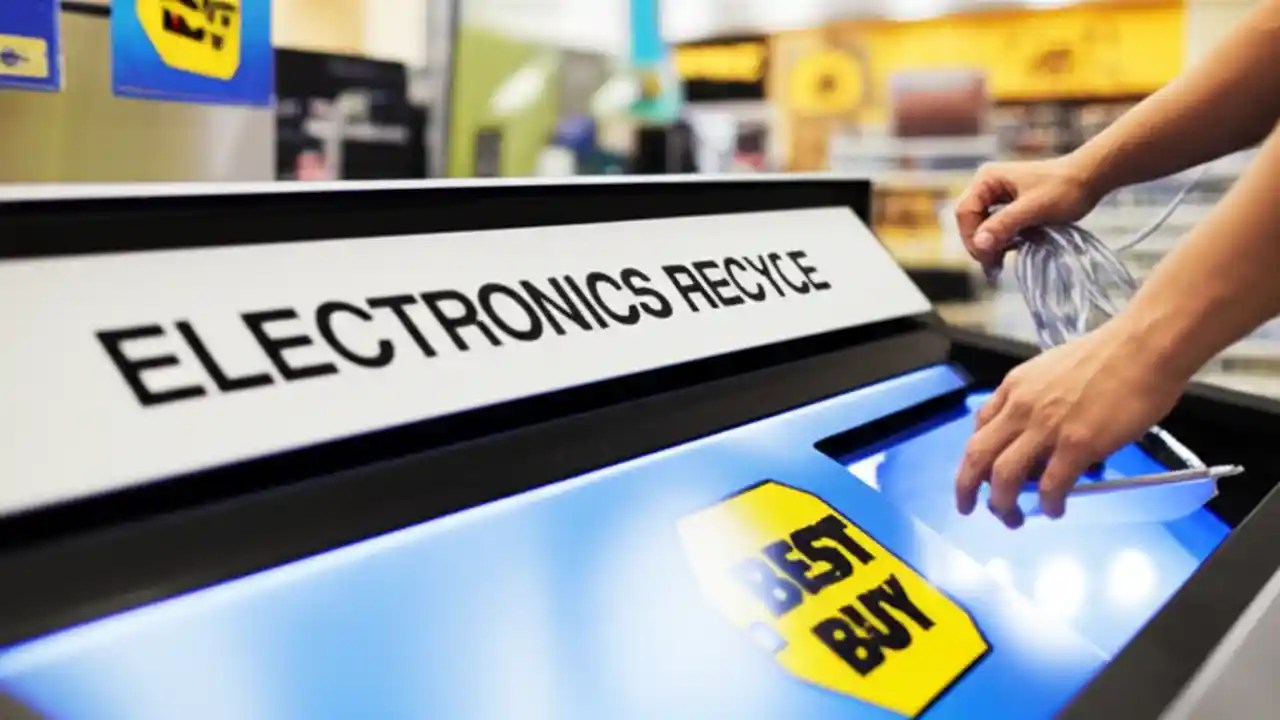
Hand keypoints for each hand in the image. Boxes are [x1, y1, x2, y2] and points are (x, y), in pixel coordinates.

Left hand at [954, 320, 1188, 527]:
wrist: (1144, 347)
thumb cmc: (1109, 356)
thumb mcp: (1053, 370)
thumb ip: (1038, 399)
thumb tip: (1042, 433)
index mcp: (1014, 387)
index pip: (979, 427)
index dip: (975, 457)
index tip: (979, 473)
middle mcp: (1020, 407)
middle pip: (976, 456)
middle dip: (966, 488)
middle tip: (969, 508)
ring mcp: (1046, 427)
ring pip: (1004, 476)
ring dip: (1003, 504)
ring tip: (1013, 519)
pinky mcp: (1077, 445)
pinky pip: (1051, 485)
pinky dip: (1048, 504)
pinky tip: (1054, 510)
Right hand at [956, 156, 1103, 271]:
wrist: (1090, 179)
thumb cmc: (1065, 188)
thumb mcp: (1034, 209)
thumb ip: (1004, 224)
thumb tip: (979, 244)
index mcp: (987, 179)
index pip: (965, 212)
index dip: (972, 237)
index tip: (988, 256)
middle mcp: (987, 186)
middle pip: (970, 221)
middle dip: (979, 244)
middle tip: (993, 267)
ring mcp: (996, 196)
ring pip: (981, 227)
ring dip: (989, 246)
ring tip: (1000, 265)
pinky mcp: (1007, 207)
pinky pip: (994, 229)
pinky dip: (998, 243)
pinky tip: (1006, 255)